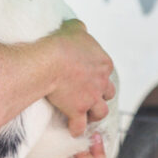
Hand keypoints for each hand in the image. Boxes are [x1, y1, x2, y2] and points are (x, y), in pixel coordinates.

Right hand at [47, 19, 114, 136]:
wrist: (49, 60)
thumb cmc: (61, 43)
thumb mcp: (74, 28)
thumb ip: (80, 29)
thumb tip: (81, 27)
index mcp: (104, 63)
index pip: (106, 72)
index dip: (98, 75)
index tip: (89, 77)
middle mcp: (101, 82)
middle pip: (108, 93)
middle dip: (101, 96)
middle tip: (90, 96)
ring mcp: (91, 98)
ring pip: (101, 112)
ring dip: (94, 114)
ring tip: (86, 116)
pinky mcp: (78, 110)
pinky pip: (80, 126)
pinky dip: (76, 129)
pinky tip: (72, 129)